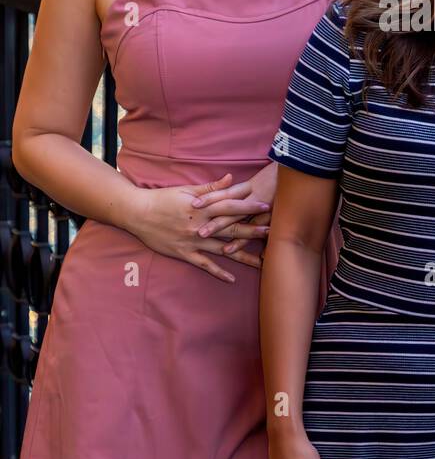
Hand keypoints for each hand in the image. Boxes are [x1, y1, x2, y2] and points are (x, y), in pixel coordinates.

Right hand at [128, 173, 271, 282]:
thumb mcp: (187, 189)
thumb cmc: (163, 198)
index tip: (266, 206)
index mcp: (202, 208)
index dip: (249, 207)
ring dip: (242, 255)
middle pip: (231, 229)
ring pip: (222, 250)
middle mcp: (200, 226)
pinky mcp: (184, 253)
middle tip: (273, 233)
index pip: (230, 207)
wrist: (138, 213)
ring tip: (261, 261)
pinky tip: (232, 279)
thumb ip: (211, 188)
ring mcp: (193, 241)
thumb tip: (231, 179)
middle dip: (253, 232)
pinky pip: (204, 264)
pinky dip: (218, 272)